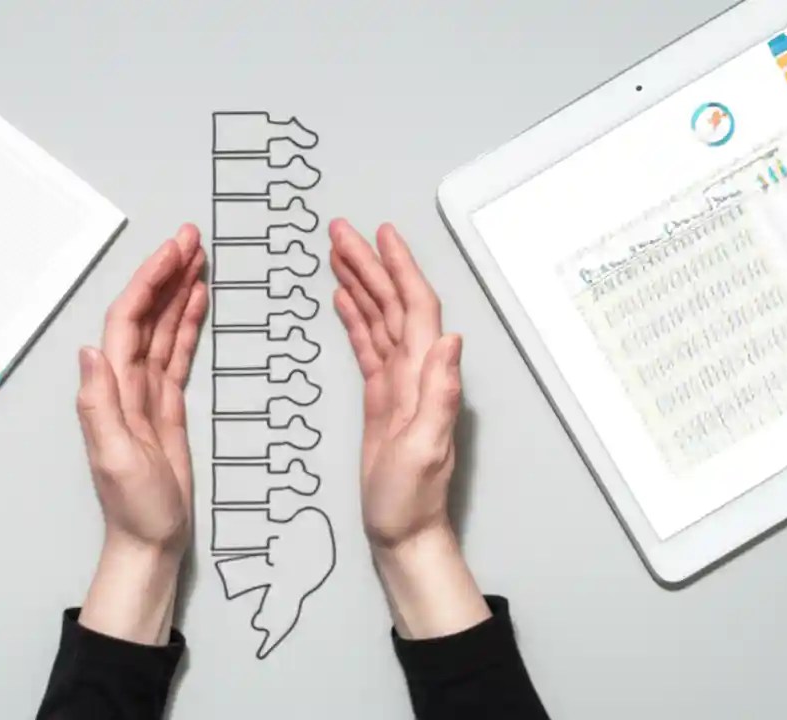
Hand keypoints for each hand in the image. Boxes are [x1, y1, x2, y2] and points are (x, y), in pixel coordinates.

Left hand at [77, 224, 206, 644]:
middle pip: (145, 313)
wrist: (150, 540)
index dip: (149, 281)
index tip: (174, 251)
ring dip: (178, 290)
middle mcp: (126, 381)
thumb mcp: (113, 458)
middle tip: (192, 237)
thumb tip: (89, 350)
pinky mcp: (167, 403)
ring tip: (199, 255)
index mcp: (111, 387)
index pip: (127, 320)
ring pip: (163, 327)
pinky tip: (198, 299)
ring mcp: (147, 390)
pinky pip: (176, 352)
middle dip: (166, 272)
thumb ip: (98, 404)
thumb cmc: (134, 507)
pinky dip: (187, 323)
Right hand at [330, 219, 489, 638]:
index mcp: (424, 377)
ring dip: (360, 282)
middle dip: (370, 264)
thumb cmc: (411, 499)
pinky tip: (341, 298)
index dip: (400, 269)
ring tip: (336, 251)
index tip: (382, 234)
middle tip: (340, 230)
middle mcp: (414, 372)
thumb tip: (450, 338)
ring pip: (378, 318)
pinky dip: (355, 317)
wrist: (403, 533)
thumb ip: (439, 395)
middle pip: (393, 304)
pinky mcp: (380, 398)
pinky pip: (367, 345)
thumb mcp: (425, 449)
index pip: (415, 308)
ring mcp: (397, 383)